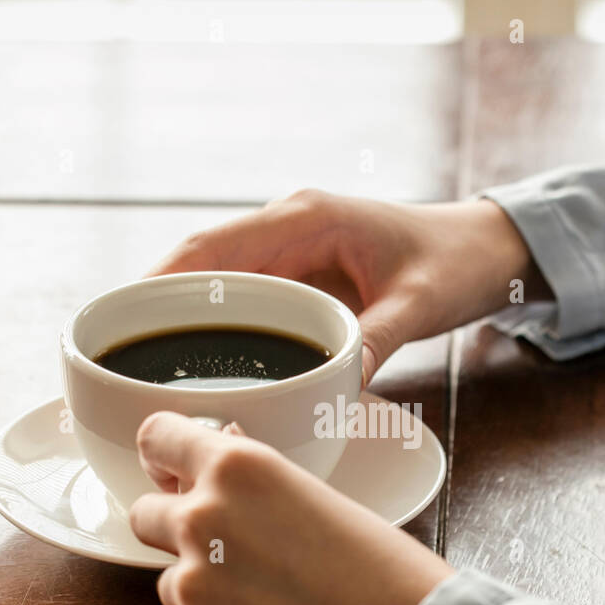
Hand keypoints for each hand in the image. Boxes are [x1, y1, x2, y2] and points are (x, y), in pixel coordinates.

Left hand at [128, 411, 454, 604]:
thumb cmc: (388, 573)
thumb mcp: (320, 499)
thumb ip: (256, 485)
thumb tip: (218, 466)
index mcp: (239, 467)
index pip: (157, 437)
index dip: (163, 457)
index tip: (170, 472)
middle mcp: (201, 518)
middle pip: (145, 513)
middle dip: (175, 529)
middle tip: (230, 552)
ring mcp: (192, 586)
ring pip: (169, 581)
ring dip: (204, 590)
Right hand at [147, 189, 545, 383]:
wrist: (485, 249)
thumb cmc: (456, 263)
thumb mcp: (420, 304)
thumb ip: (377, 339)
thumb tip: (334, 387)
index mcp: (308, 217)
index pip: (215, 245)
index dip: (164, 279)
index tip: (124, 315)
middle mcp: (290, 225)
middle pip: (202, 261)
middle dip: (158, 301)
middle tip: (119, 354)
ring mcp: (292, 247)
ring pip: (219, 278)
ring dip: (184, 313)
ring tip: (143, 363)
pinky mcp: (301, 272)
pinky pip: (246, 295)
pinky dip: (218, 321)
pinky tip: (201, 360)